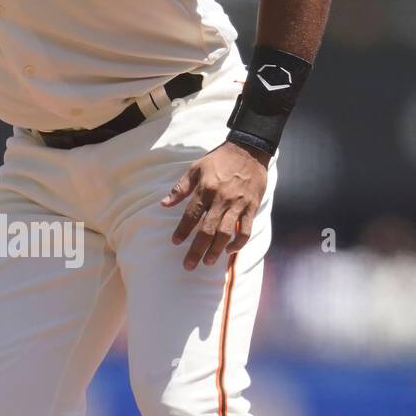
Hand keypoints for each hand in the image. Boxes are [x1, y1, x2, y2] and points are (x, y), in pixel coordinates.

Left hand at [161, 141, 270, 269]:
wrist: (249, 149)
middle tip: (189, 265)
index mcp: (206, 189)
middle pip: (207, 230)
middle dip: (197, 250)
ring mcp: (238, 205)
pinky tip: (229, 251)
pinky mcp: (251, 207)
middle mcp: (222, 199)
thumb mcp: (196, 168)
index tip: (176, 242)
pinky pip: (245, 230)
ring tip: (207, 262)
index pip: (191, 215)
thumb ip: (180, 188)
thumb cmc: (220, 159)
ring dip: (216, 250)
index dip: (182, 231)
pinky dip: (238, 243)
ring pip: (226, 233)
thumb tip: (164, 204)